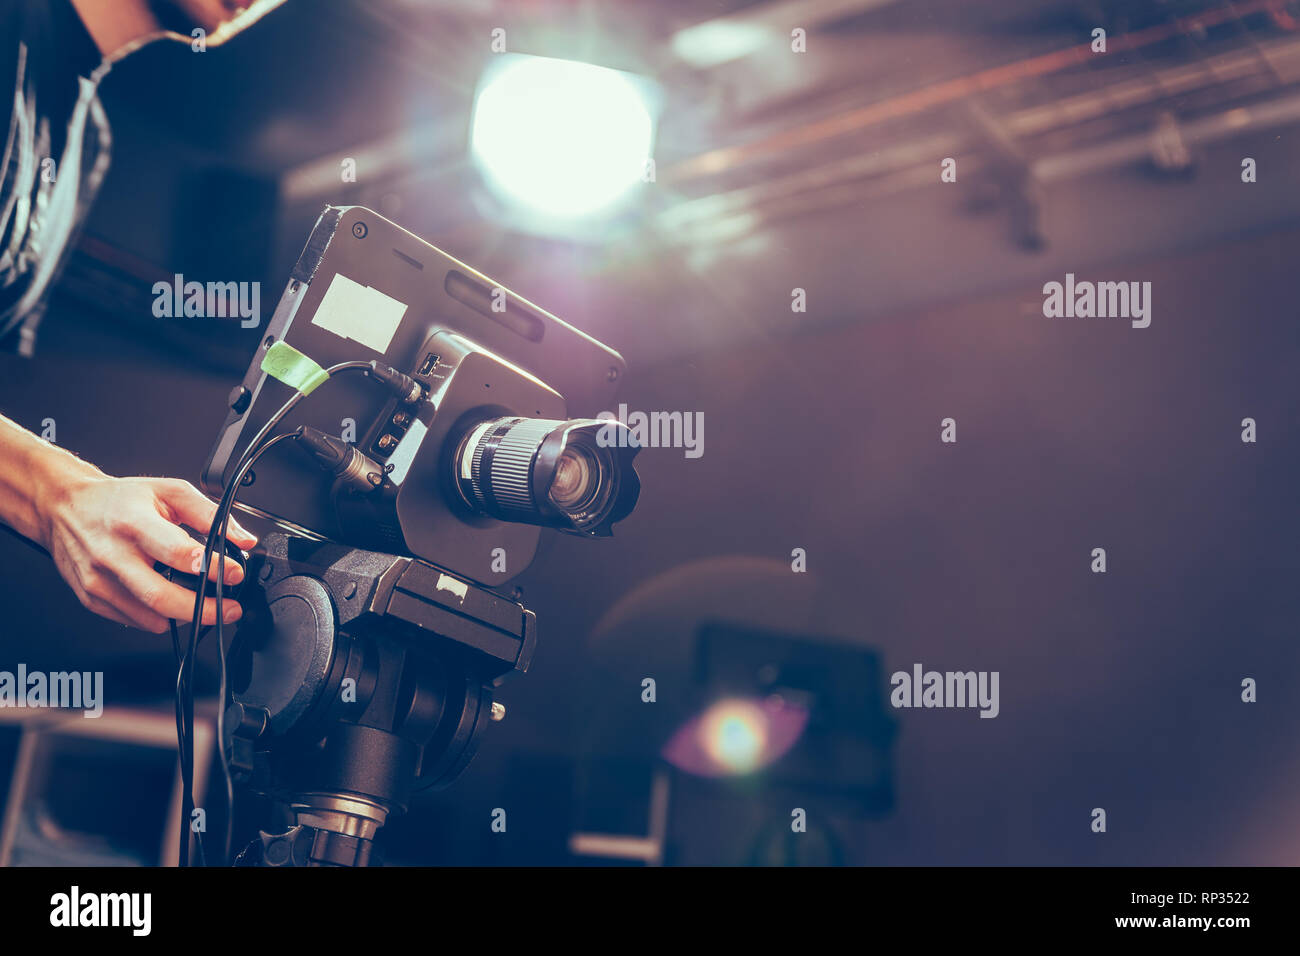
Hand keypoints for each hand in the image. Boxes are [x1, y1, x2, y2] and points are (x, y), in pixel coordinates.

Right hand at [39, 474, 257, 632]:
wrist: (65, 507)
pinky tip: (171, 607)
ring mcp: (98, 580)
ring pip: (147, 615)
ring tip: (205, 608)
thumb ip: (209, 514)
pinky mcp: (90, 597)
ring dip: (184, 617)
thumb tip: (242, 539)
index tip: (235, 574)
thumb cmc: (118, 500)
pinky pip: (131, 620)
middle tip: (229, 609)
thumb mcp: (168, 491)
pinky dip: (157, 619)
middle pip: (162, 596)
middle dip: (203, 609)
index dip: (212, 568)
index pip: (178, 553)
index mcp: (133, 522)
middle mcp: (112, 554)